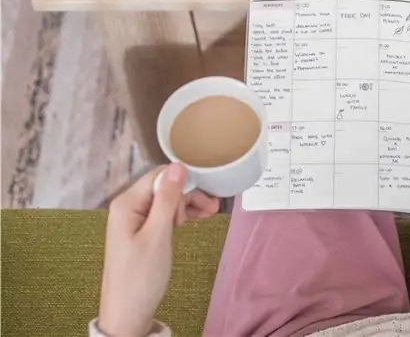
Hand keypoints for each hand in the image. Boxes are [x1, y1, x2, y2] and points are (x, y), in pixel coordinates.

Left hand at [98, 164, 218, 335]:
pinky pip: (162, 214)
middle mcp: (128, 207)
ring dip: (187, 205)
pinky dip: (179, 215)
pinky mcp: (140, 231)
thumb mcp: (158, 235)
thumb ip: (167, 199)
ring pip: (166, 200)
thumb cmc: (141, 276)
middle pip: (163, 187)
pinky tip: (194, 219)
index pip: (159, 176)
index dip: (184, 181)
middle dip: (188, 194)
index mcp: (127, 203)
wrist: (127, 313)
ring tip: (209, 214)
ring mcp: (133, 219)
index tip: (205, 194)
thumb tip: (177, 166)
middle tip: (212, 208)